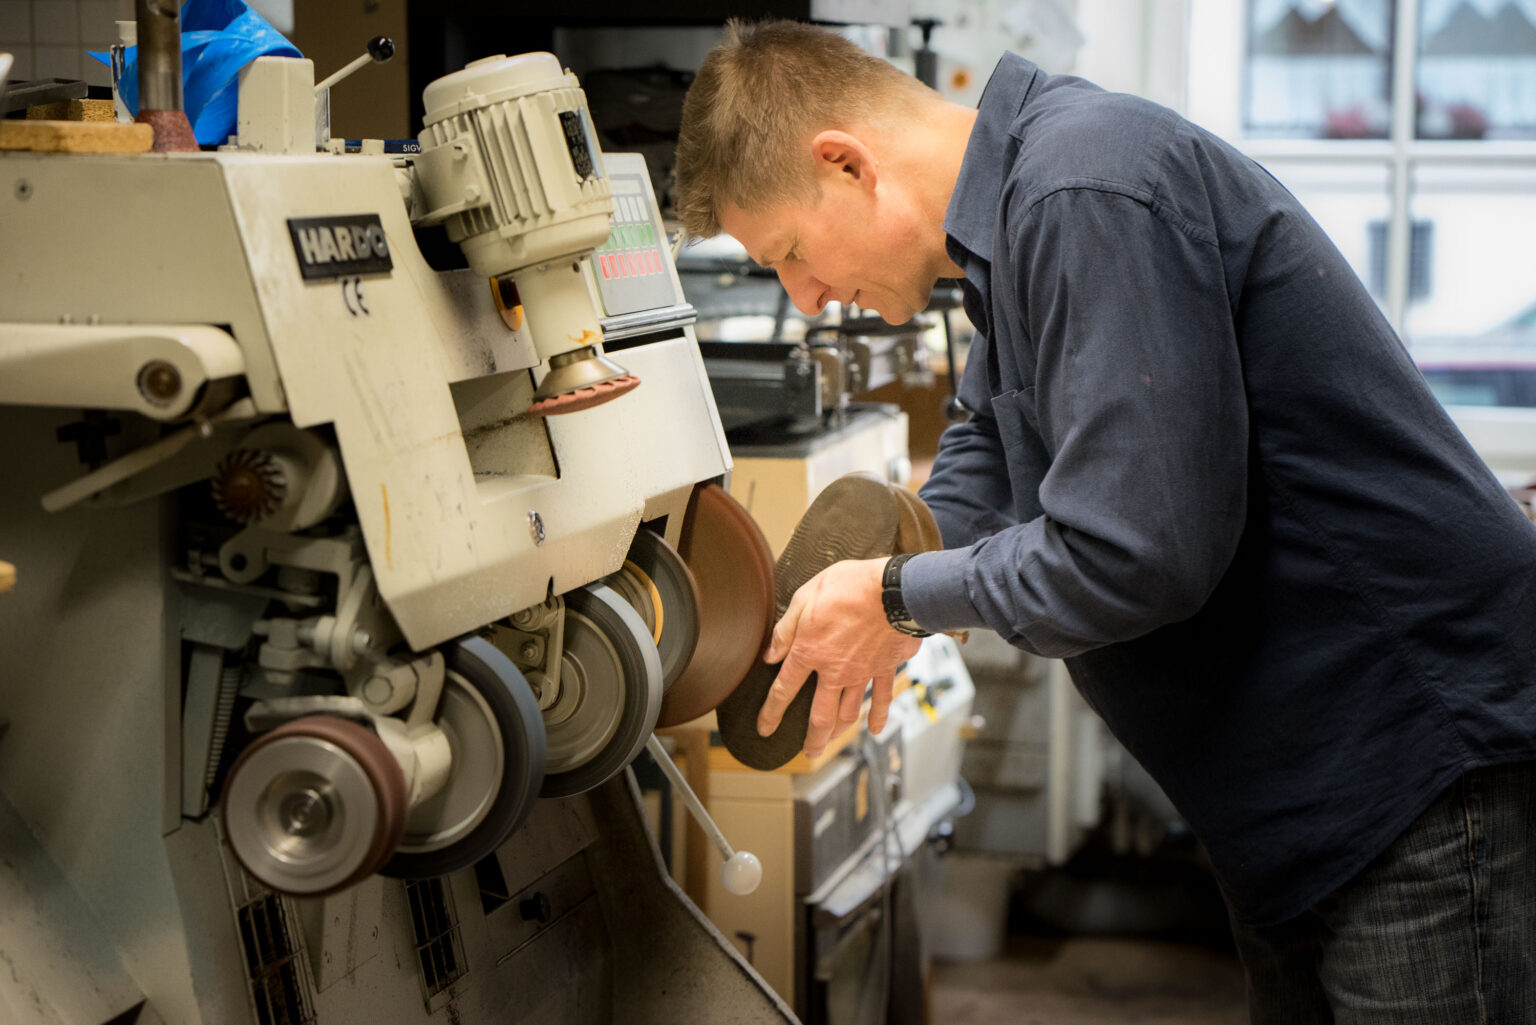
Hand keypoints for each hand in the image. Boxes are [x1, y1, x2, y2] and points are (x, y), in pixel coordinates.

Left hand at [758, 557, 921, 758]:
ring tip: (831, 743)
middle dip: (811, 738)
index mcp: (809, 652)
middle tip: (807, 753)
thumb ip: (786, 630)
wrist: (892, 589)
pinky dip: (878, 715)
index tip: (765, 728)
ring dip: (838, 732)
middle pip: (819, 715)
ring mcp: (862, 673)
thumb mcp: (804, 597)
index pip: (784, 690)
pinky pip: (881, 698)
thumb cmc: (847, 587)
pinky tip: (874, 729)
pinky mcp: (886, 668)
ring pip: (848, 712)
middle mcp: (835, 671)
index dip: (771, 712)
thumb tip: (770, 655)